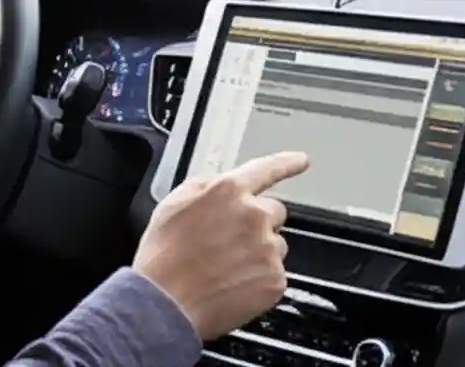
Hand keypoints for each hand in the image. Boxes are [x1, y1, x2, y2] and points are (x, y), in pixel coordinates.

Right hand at [133, 151, 308, 340]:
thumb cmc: (163, 256)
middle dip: (258, 222)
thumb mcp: (173, 203)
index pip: (266, 169)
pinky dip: (258, 279)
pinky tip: (233, 284)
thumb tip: (220, 185)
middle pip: (274, 211)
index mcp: (228, 191)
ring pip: (275, 244)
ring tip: (226, 267)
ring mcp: (267, 248)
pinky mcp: (275, 279)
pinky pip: (275, 273)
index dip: (286, 163)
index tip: (301, 161)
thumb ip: (205, 187)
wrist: (165, 303)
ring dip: (259, 251)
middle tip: (230, 242)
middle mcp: (254, 215)